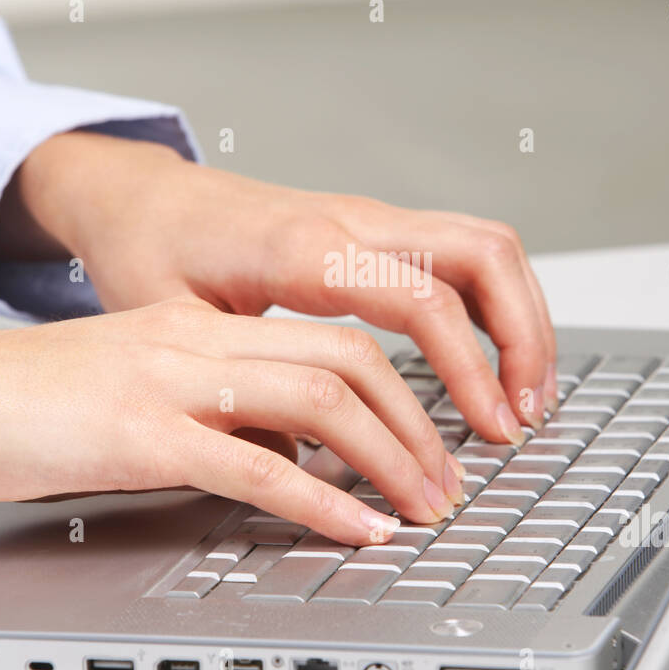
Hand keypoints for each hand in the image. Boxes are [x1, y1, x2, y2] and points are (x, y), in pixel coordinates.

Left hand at [0, 131, 556, 439]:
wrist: (141, 199)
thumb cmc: (152, 254)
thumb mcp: (176, 329)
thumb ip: (238, 394)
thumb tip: (299, 469)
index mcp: (308, 251)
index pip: (426, 301)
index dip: (472, 369)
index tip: (491, 427)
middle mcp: (352, 222)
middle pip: (484, 255)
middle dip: (526, 336)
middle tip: (527, 413)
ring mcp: (369, 219)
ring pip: (485, 246)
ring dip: (522, 317)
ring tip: (526, 393)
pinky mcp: (374, 229)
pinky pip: (461, 252)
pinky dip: (494, 303)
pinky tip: (492, 357)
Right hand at [0, 299, 465, 537]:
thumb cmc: (32, 405)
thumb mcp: (142, 395)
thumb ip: (218, 415)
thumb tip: (290, 459)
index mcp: (199, 327)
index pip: (331, 339)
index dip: (400, 393)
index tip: (430, 443)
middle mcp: (196, 341)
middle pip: (346, 360)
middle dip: (415, 423)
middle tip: (447, 481)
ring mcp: (170, 382)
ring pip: (317, 401)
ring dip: (388, 459)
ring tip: (422, 508)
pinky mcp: (140, 434)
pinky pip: (254, 465)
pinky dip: (321, 501)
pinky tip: (356, 529)